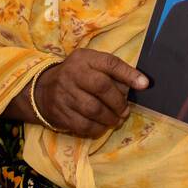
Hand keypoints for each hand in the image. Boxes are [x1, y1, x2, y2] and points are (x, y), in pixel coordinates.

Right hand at [32, 48, 148, 137]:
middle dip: (119, 102)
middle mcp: (73, 73)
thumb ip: (115, 71)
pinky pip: (83, 125)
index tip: (144, 84)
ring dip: (110, 118)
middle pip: (102, 87)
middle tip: (125, 110)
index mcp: (84, 58)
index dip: (128, 74)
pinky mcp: (60, 113)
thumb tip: (142, 83)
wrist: (43, 89)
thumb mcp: (92, 64)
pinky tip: (103, 126)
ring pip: (93, 109)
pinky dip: (98, 129)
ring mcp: (64, 94)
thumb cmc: (77, 75)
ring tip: (116, 119)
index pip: (109, 63)